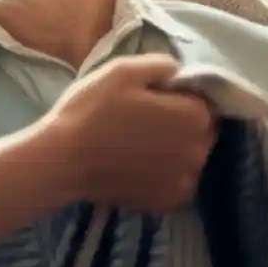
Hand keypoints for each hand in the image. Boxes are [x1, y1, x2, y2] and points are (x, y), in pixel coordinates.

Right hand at [46, 55, 216, 212]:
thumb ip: (161, 65)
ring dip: (175, 149)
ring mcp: (185, 180)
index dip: (181, 97)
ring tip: (139, 145)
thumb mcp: (122, 70)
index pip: (205, 102)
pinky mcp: (169, 201)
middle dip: (183, 123)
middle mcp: (200, 151)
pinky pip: (177, 180)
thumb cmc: (92, 111)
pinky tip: (139, 165)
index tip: (154, 98)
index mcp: (194, 116)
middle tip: (146, 120)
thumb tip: (178, 71)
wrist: (63, 160)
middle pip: (202, 131)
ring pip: (190, 157)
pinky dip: (166, 173)